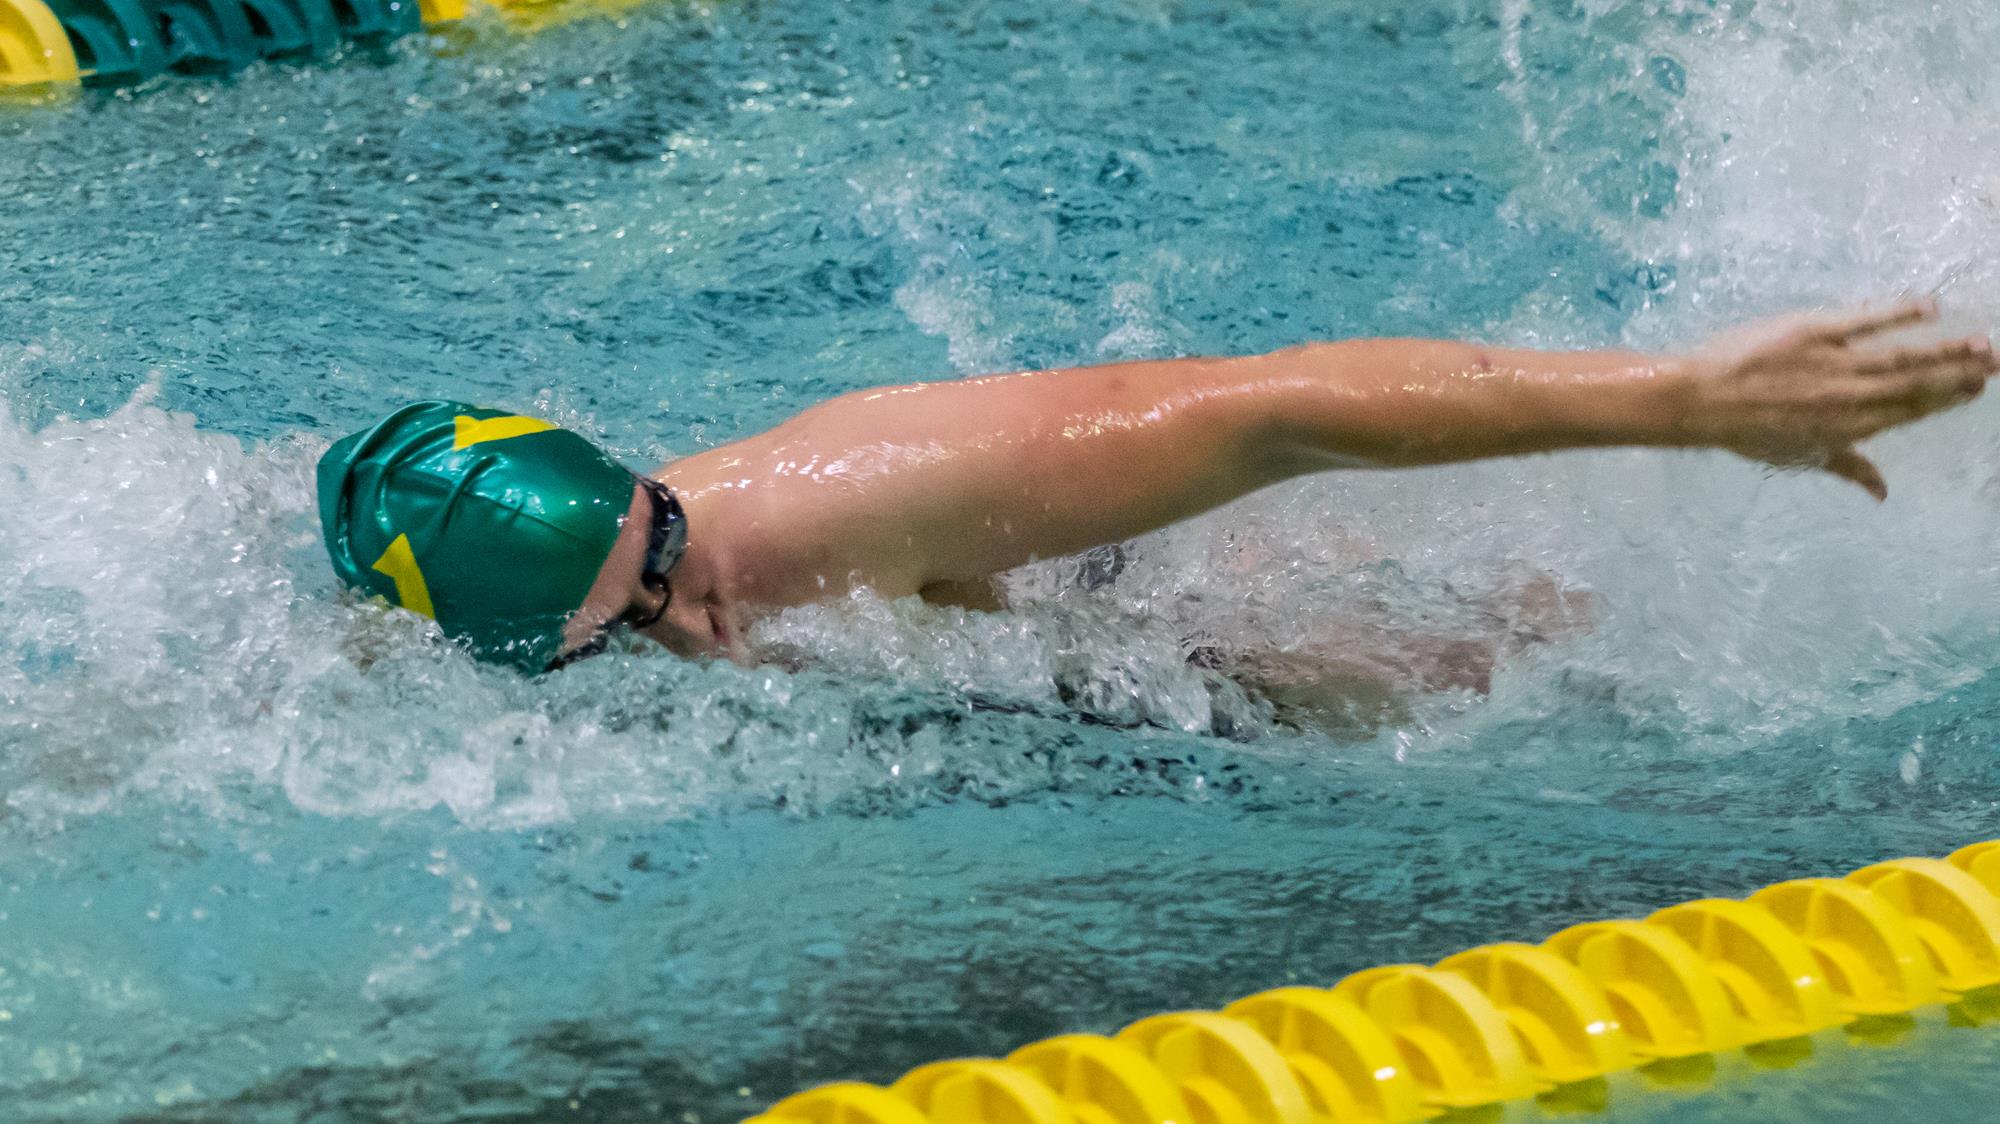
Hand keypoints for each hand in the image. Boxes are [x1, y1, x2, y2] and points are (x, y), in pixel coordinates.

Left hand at [1670, 300, 1996, 498]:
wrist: (1702, 400)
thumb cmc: (1747, 430)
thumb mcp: (1799, 457)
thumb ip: (1848, 469)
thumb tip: (1883, 494)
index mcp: (1848, 429)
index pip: (1908, 412)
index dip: (1945, 400)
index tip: (1975, 388)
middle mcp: (1850, 398)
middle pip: (1916, 384)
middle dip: (1959, 373)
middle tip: (1995, 361)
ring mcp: (1835, 364)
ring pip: (1903, 356)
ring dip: (1945, 350)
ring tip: (1980, 343)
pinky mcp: (1814, 332)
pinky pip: (1866, 321)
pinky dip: (1899, 313)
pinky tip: (1930, 308)